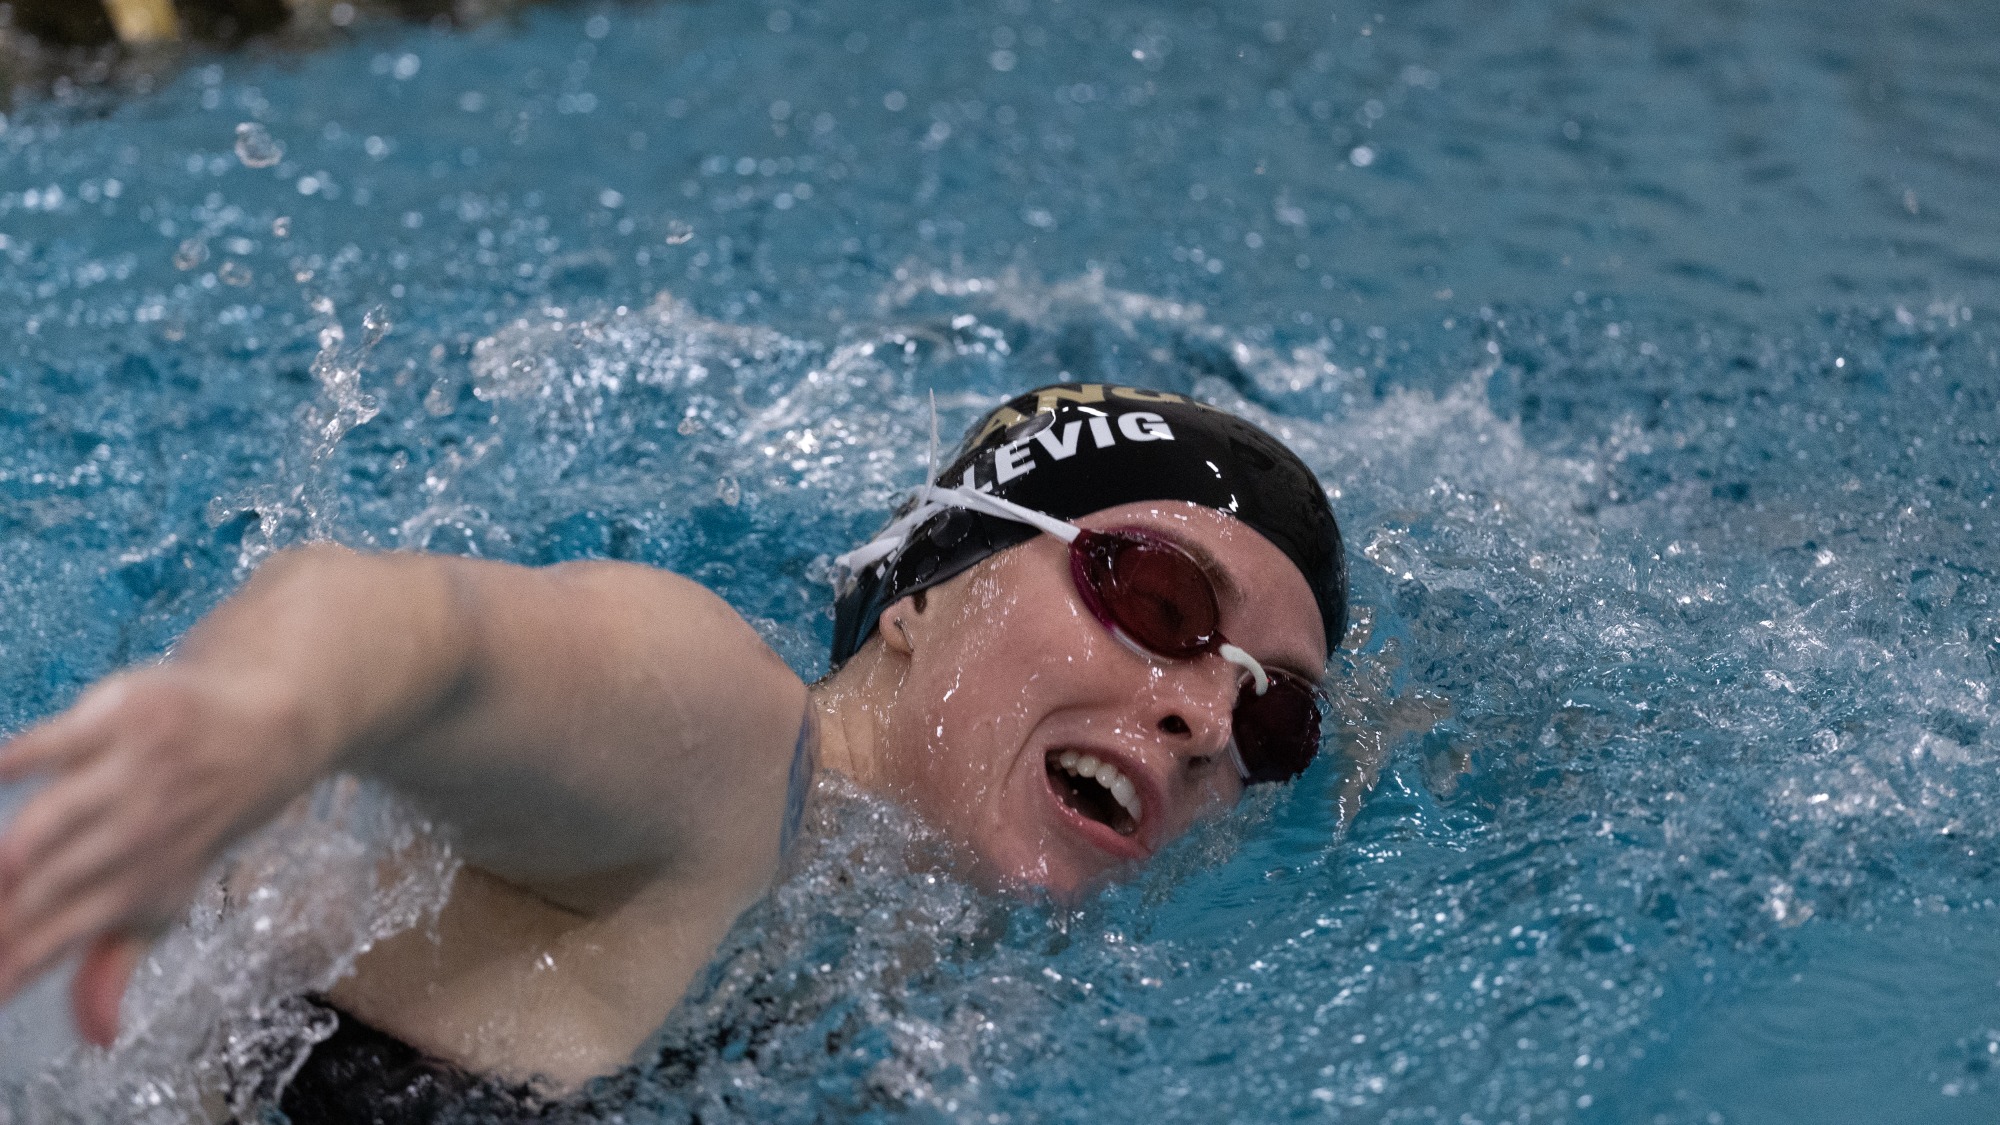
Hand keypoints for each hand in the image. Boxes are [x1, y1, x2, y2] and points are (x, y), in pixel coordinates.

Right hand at [0, 665, 318, 1044]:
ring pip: (55, 817)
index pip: (60, 935)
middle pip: (50, 882)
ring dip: (17, 848)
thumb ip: (115, 961)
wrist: (268, 730)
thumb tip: (96, 1038)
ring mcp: (133, 776)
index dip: (12, 963)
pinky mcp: (125, 717)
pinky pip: (62, 739)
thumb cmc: (196, 822)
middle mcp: (138, 835)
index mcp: (140, 887)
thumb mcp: (166, 895)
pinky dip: (22, 756)